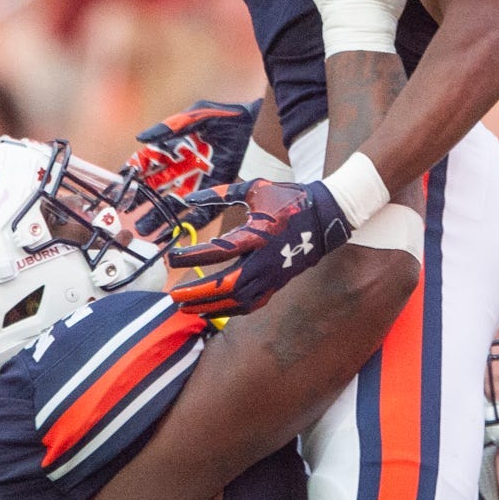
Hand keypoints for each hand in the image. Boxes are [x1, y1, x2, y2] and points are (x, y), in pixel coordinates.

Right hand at [121, 99, 262, 234]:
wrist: (250, 118)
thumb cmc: (219, 113)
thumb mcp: (193, 117)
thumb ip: (169, 127)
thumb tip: (140, 138)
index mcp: (168, 149)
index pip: (142, 167)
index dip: (128, 180)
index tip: (114, 192)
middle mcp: (178, 168)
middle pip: (153, 190)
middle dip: (140, 205)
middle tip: (125, 219)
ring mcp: (196, 180)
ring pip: (172, 203)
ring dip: (158, 217)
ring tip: (144, 233)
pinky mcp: (215, 189)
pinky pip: (199, 209)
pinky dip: (187, 221)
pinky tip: (175, 233)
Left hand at [164, 178, 352, 316]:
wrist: (325, 216)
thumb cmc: (288, 199)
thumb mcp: (254, 189)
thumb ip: (220, 194)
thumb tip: (188, 199)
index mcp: (257, 234)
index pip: (219, 251)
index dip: (194, 256)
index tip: (173, 257)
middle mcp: (264, 260)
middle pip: (227, 285)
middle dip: (199, 292)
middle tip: (174, 295)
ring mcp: (272, 275)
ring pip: (238, 300)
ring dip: (210, 305)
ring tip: (186, 307)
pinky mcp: (277, 283)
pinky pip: (251, 304)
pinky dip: (229, 310)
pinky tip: (210, 310)